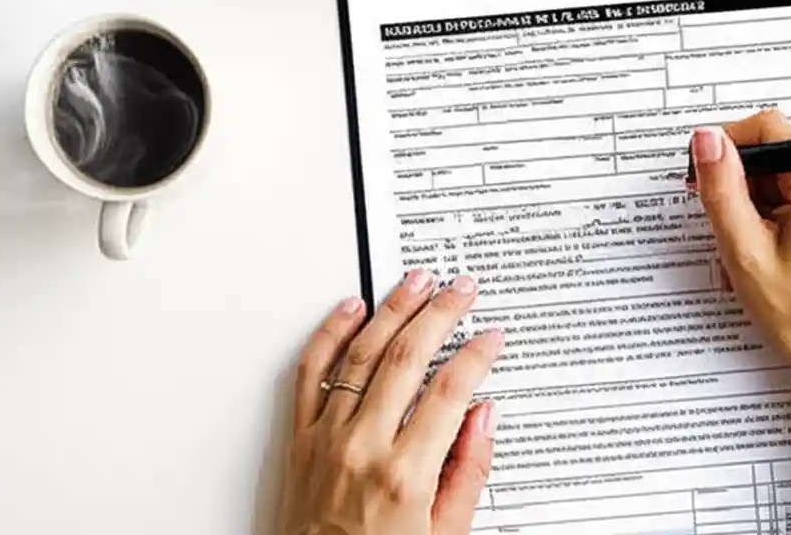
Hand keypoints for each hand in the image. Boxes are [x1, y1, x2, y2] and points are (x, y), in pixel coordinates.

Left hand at [280, 272, 504, 534]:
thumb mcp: (446, 534)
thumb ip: (468, 472)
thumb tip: (483, 417)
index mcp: (405, 475)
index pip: (450, 392)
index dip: (476, 356)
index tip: (491, 338)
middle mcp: (362, 448)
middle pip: (407, 358)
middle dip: (440, 313)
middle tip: (461, 288)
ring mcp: (326, 440)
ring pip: (360, 354)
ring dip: (391, 310)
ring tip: (415, 282)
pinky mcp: (298, 441)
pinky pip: (310, 374)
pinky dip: (329, 334)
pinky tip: (349, 310)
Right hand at [690, 110, 790, 489]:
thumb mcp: (745, 248)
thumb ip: (721, 187)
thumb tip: (706, 141)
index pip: (767, 126)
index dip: (728, 147)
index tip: (705, 177)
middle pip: (779, 148)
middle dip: (744, 183)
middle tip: (727, 224)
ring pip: (788, 172)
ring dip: (758, 203)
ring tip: (748, 248)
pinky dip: (778, 213)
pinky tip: (768, 249)